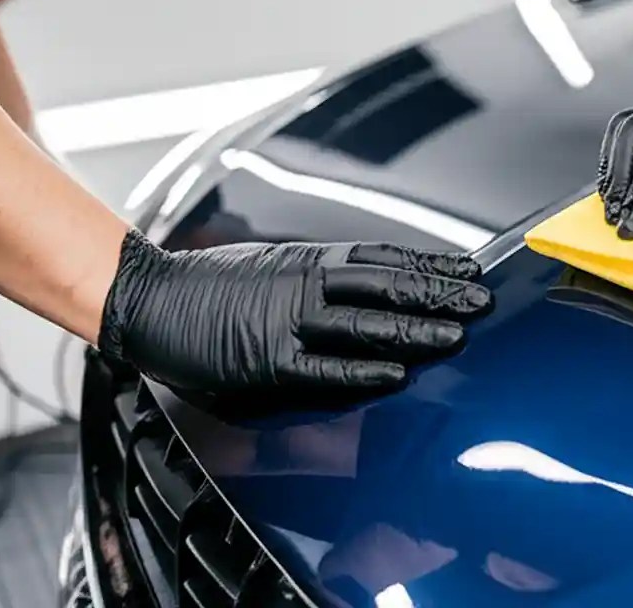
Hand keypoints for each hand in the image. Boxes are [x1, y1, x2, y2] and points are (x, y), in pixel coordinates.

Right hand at [98, 231, 491, 393]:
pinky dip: (362, 370)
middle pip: (388, 287)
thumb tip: (380, 292)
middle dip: (439, 296)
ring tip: (458, 336)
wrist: (150, 299)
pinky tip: (397, 373)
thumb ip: (323, 280)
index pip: (388, 260)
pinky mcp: (268, 361)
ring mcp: (289, 322)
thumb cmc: (216, 287)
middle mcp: (308, 284)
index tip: (472, 271)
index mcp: (313, 259)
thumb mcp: (278, 268)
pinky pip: (325, 368)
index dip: (433, 266)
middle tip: (483, 302)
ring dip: (415, 331)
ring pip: (366, 324)